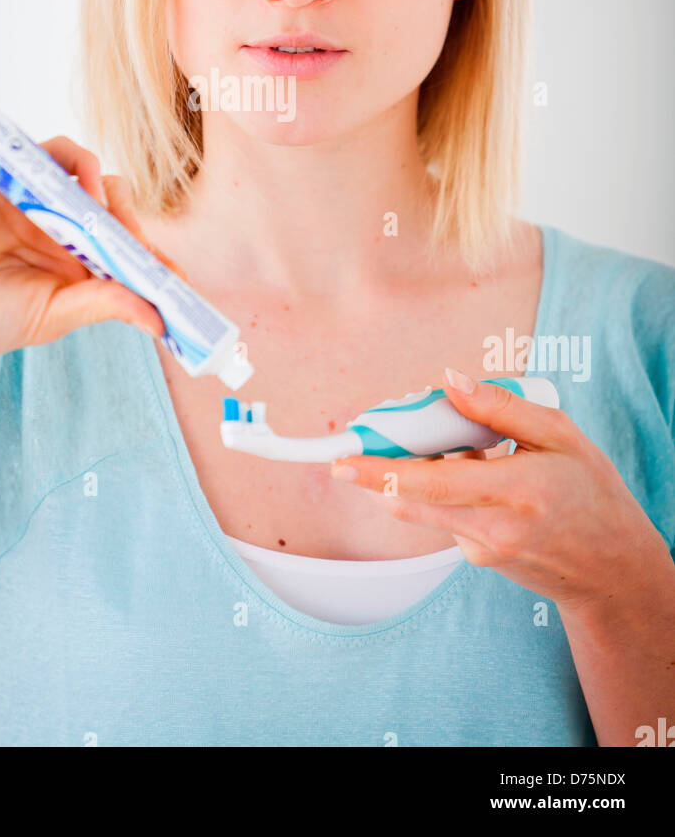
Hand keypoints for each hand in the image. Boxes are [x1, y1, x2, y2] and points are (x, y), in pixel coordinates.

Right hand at [0, 136, 185, 367]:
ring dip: (112, 198)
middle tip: (142, 257)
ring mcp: (41, 200)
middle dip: (138, 232)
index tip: (180, 281)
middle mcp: (63, 229)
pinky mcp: (15, 176)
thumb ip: (105, 304)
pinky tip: (84, 190)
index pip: (129, 253)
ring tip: (110, 229)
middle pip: (120, 211)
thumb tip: (159, 317)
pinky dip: (80, 163)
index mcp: (76, 266)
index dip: (156, 262)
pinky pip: (58, 151)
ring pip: (95, 178)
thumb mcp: (54, 317)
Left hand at [330, 367, 668, 614]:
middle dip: (382, 460)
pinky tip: (478, 472)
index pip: (430, 484)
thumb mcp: (560, 435)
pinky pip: (441, 514)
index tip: (341, 461)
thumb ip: (501, 408)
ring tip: (460, 443)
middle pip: (409, 496)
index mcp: (517, 492)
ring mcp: (479, 550)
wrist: (610, 569)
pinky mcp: (474, 558)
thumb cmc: (591, 495)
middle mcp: (492, 529)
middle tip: (387, 426)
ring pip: (420, 504)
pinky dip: (442, 487)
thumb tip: (450, 382)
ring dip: (419, 468)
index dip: (378, 471)